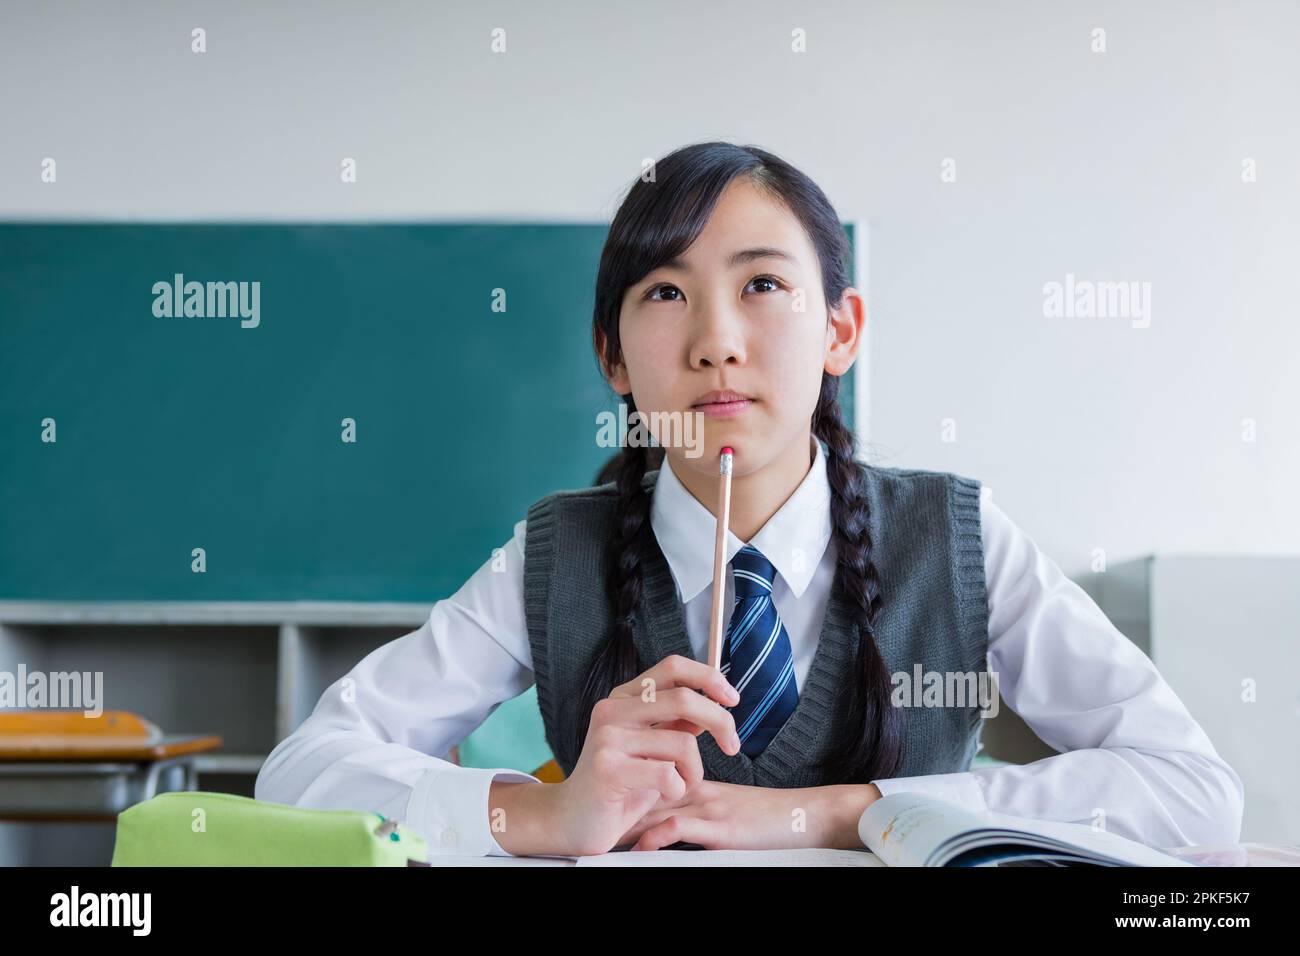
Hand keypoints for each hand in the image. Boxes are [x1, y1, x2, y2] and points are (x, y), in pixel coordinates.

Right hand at [546, 654, 741, 856]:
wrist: (574, 821)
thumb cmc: (619, 785)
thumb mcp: (651, 747)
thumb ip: (676, 722)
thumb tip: (716, 699)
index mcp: (623, 698)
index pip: (672, 668)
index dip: (708, 678)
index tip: (732, 699)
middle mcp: (612, 710)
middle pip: (684, 698)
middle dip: (720, 721)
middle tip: (732, 746)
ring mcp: (607, 738)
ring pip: (682, 743)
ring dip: (695, 771)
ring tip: (680, 784)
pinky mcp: (607, 768)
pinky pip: (668, 774)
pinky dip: (678, 789)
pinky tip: (662, 795)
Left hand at [615, 780, 884, 851]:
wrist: (811, 818)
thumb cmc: (776, 819)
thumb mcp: (734, 810)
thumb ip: (706, 809)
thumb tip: (678, 824)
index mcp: (701, 787)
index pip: (657, 778)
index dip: (631, 787)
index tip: (605, 800)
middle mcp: (700, 792)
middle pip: (649, 789)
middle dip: (619, 802)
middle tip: (592, 817)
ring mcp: (710, 808)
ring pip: (659, 804)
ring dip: (629, 819)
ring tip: (603, 833)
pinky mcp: (721, 828)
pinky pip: (681, 829)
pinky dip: (657, 838)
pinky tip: (639, 849)